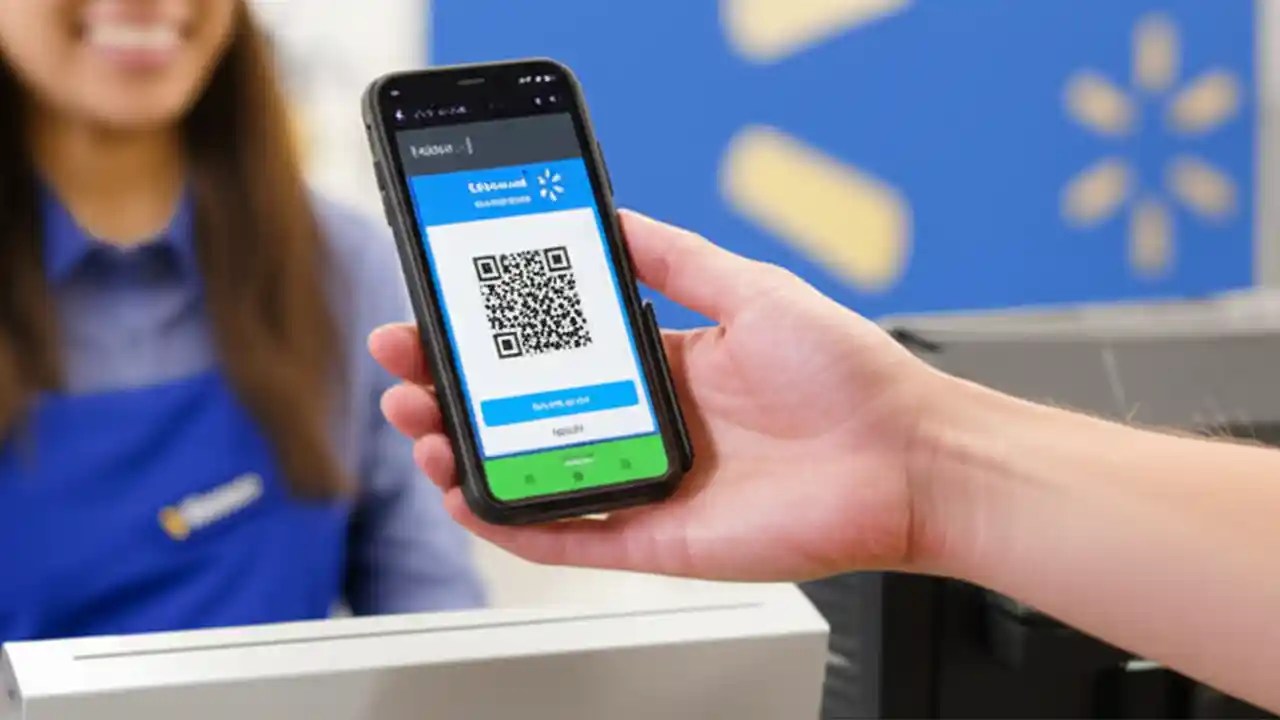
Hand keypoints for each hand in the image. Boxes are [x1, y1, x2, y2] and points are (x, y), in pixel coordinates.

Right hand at [369, 210, 940, 581]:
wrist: (910, 457)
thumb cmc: (849, 375)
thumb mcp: (750, 289)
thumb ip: (675, 258)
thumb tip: (612, 215)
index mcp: (662, 367)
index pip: (551, 354)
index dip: (489, 339)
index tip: (438, 313)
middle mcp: (646, 425)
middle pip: (525, 414)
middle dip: (454, 392)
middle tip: (404, 368)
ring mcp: (647, 483)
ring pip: (534, 474)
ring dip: (466, 453)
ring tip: (421, 425)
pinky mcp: (660, 538)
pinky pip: (571, 535)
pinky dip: (513, 520)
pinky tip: (467, 493)